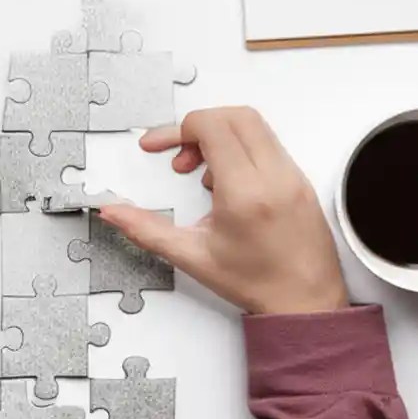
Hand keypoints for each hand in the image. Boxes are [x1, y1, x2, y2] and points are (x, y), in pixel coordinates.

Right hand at [99, 107, 347, 314]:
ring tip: (202, 176)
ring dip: (220, 137)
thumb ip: (146, 229)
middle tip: (179, 157)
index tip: (157, 146)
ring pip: (254, 126)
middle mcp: (274, 176)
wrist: (305, 303)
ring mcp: (292, 175)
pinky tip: (226, 184)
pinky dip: (241, 149)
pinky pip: (268, 144)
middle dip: (198, 127)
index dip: (177, 129)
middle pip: (234, 116)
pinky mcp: (300, 179)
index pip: (212, 127)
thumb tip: (112, 211)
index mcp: (245, 193)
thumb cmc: (256, 283)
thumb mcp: (191, 256)